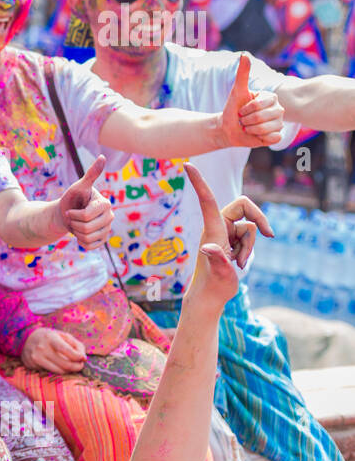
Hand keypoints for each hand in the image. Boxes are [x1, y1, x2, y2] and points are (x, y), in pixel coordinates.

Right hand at [21, 327, 87, 373]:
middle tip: (80, 365)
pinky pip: (49, 372)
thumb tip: (83, 359)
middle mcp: (41, 349)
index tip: (83, 358)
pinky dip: (56, 369)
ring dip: (68, 370)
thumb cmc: (49, 337)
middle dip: (76, 367)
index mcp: (50, 338)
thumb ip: (76, 345)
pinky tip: (55, 364)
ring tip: (70, 365)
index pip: (68, 351)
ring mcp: (35, 358)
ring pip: (59, 371)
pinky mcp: (31, 365)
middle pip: (65, 365)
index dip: (78, 357)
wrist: (25, 338)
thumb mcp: (62, 335)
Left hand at [57, 154, 113, 249]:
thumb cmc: (72, 199)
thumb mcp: (79, 186)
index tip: (71, 209)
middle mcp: (109, 217)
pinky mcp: (103, 240)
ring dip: (76, 232)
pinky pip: (89, 246)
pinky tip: (80, 234)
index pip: (86, 215)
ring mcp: (107, 230)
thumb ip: (91, 174)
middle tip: (73, 218)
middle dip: (74, 223)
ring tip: (77, 224)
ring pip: (87, 238)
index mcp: (105, 204)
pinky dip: (80, 242)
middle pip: (86, 228)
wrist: (66, 214)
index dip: (74, 214)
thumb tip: (102, 157)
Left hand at [184, 163, 268, 306]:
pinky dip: (249, 249)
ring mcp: (224, 232)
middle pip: (244, 207)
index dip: (199, 181)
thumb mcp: (220, 274)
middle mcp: (217, 226)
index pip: (207, 199)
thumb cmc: (214, 286)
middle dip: (259, 220)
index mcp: (212, 228)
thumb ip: (218, 260)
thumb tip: (209, 248)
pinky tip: (239, 262)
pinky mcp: (230, 239)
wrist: (211, 297)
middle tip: (271, 235)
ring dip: (251, 245)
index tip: (188, 163)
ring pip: (250, 226)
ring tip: (239, 262)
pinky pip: (249, 236)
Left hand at [218, 55, 283, 147]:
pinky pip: (273, 138)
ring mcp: (279, 122)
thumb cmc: (233, 108)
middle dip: (247, 120)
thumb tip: (244, 54)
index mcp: (271, 97)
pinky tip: (256, 134)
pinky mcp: (277, 135)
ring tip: (248, 127)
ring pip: (267, 129)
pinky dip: (260, 138)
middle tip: (244, 119)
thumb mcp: (237, 91)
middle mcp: (279, 109)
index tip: (242, 109)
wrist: (229, 128)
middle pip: (262, 117)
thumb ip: (242, 74)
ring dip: (251, 129)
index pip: (259, 105)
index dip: (246, 109)